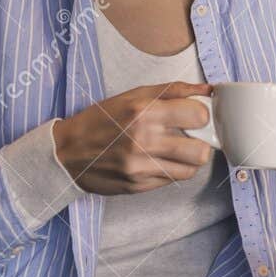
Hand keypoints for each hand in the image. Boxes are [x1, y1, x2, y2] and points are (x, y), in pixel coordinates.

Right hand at [51, 81, 214, 194]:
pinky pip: (171, 180)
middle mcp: (143, 141)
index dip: (202, 115)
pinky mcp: (138, 186)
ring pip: (190, 170)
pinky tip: (160, 160)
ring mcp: (140, 167)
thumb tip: (208, 90)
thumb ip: (174, 90)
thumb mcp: (134, 95)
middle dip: (201, 142)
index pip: (198, 116)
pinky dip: (172, 170)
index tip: (195, 115)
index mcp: (144, 112)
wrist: (67, 153)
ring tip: (178, 149)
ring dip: (189, 159)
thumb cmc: (101, 120)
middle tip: (192, 137)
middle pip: (200, 151)